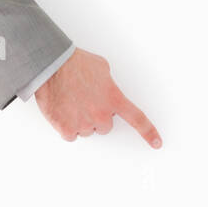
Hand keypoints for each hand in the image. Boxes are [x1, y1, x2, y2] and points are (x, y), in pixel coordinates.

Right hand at [34, 46, 162, 147]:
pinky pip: (71, 135)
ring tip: (71, 101)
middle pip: (104, 126)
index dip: (148, 132)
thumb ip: (109, 86)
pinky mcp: (66, 129)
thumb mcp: (102, 69)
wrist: (51, 66)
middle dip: (96, 116)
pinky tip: (63, 110)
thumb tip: (106, 91)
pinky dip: (66, 126)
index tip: (157, 142)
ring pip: (86, 130)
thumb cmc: (74, 64)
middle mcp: (101, 114)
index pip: (137, 119)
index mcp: (113, 99)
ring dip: (80, 120)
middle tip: (85, 101)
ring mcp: (84, 123)